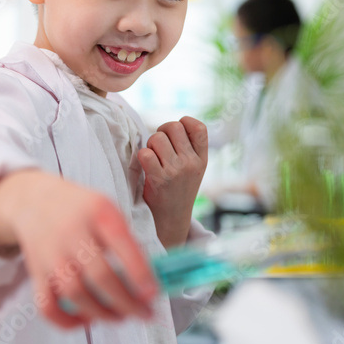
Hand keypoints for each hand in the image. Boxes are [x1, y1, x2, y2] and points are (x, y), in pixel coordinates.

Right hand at [0, 170, 157, 329]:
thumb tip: (148, 284)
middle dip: (127, 303)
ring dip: (102, 314)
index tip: (153, 294)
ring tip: (120, 317)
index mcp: (98, 212)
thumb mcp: (107, 209)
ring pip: (75, 294)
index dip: (141, 275)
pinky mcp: (36, 272)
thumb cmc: (79, 209)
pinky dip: (66, 321)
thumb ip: (127, 242)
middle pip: (100, 277)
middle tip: (144, 313)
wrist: (32, 200)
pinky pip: (47, 305)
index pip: (122, 246)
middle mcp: (71, 232)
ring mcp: (51, 253)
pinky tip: (85, 321)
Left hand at [137, 117, 207, 248]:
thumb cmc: (178, 189)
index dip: (183, 123)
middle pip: (173, 126)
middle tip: (159, 147)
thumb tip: (172, 124)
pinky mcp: (159, 179)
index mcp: (202, 159)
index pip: (199, 127)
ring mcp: (176, 171)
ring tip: (152, 158)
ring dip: (149, 145)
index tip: (175, 135)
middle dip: (161, 132)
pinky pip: (145, 153)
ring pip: (156, 137)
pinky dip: (141, 156)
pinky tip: (145, 166)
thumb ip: (189, 148)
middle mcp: (191, 163)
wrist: (172, 220)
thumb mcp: (193, 169)